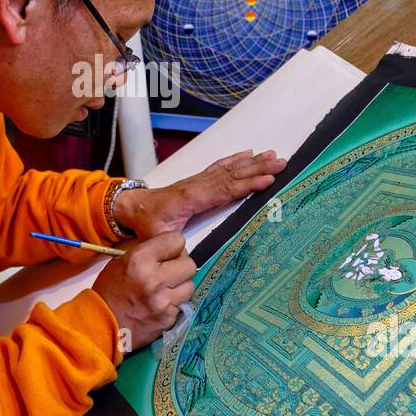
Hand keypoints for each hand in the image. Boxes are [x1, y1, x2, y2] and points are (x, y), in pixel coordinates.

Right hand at [92, 231, 195, 351]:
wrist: (101, 325)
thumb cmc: (109, 290)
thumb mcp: (120, 262)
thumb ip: (146, 252)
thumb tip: (169, 248)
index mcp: (140, 260)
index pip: (176, 240)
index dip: (172, 246)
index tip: (167, 253)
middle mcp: (155, 279)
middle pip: (189, 264)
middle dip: (180, 266)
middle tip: (169, 272)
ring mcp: (164, 301)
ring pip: (190, 285)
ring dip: (180, 286)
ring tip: (166, 289)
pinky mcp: (169, 318)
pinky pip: (183, 304)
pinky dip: (175, 303)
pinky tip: (161, 305)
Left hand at [113, 150, 286, 239]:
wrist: (133, 207)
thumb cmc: (147, 223)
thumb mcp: (157, 238)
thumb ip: (174, 247)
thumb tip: (190, 260)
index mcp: (191, 198)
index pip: (224, 189)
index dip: (246, 184)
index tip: (267, 180)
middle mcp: (198, 185)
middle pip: (233, 175)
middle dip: (258, 169)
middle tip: (281, 163)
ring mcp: (199, 181)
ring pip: (229, 168)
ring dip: (252, 163)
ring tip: (273, 156)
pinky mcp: (199, 181)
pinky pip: (220, 167)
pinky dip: (236, 159)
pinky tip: (249, 154)